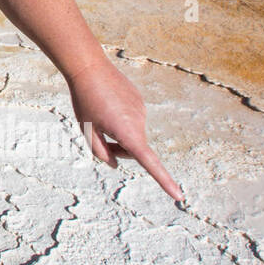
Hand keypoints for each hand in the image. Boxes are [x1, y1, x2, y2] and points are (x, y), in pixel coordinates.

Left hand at [66, 58, 183, 201]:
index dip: (164, 181)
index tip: (178, 196)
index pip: (149, 163)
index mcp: (128, 133)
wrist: (89, 68)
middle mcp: (140, 123)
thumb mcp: (87, 130)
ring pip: (132, 133)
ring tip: (100, 113)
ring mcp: (142, 111)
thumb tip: (114, 163)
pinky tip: (107, 103)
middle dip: (118, 149)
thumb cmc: (85, 101)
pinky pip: (131, 118)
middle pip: (133, 149)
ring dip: (119, 132)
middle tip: (98, 132)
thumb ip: (101, 152)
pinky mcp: (139, 101)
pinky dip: (121, 117)